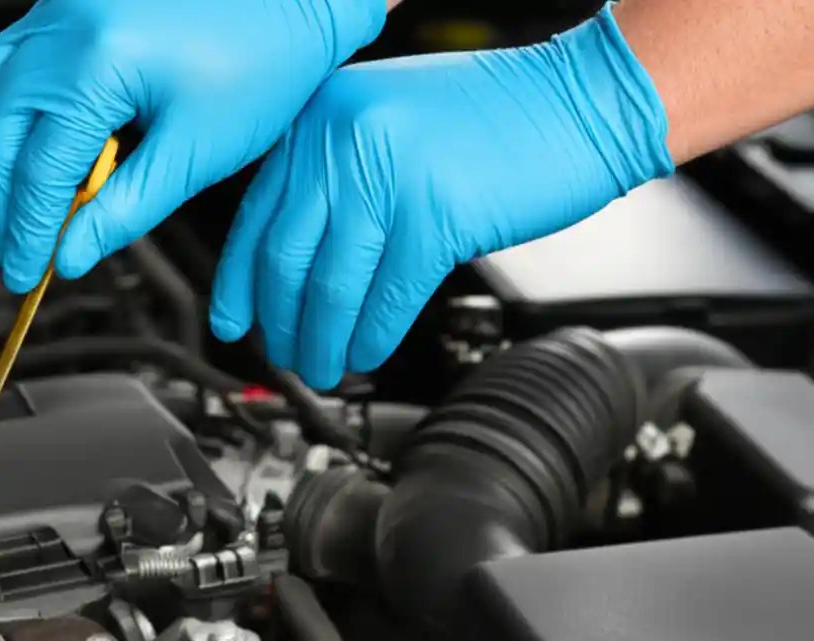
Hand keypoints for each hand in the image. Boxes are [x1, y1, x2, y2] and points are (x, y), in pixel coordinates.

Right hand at [0, 0, 383, 291]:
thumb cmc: (266, 65)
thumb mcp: (196, 153)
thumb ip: (126, 209)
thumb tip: (72, 256)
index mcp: (97, 61)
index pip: (40, 166)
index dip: (29, 230)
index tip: (27, 276)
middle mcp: (64, 23)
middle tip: (15, 255)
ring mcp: (61, 4)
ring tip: (19, 211)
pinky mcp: (70, 0)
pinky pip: (14, 60)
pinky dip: (15, 113)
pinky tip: (39, 155)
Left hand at [209, 5, 674, 389]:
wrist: (580, 100)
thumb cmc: (495, 115)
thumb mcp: (387, 121)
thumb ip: (336, 173)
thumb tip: (297, 253)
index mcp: (322, 114)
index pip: (257, 213)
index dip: (240, 280)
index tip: (233, 319)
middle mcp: (343, 139)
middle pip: (285, 257)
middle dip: (279, 322)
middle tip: (281, 354)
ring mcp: (388, 177)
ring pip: (331, 286)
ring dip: (321, 340)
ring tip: (322, 366)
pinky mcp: (436, 216)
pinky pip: (387, 297)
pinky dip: (372, 335)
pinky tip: (366, 352)